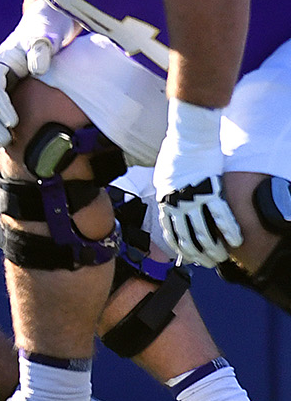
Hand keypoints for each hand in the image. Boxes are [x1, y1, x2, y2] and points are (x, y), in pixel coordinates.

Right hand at [0, 0, 74, 145]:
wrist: (50, 20)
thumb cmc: (48, 27)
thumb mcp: (46, 35)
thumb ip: (41, 50)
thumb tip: (36, 69)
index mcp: (0, 61)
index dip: (1, 106)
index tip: (12, 122)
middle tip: (5, 141)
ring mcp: (0, 81)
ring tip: (3, 144)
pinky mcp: (9, 88)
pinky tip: (1, 141)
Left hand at [155, 99, 239, 265]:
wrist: (189, 138)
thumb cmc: (176, 155)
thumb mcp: (164, 179)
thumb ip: (167, 195)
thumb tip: (167, 204)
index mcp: (165, 202)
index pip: (170, 233)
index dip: (180, 249)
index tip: (189, 258)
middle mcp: (177, 204)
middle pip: (187, 239)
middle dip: (199, 255)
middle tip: (209, 263)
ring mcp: (194, 199)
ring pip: (204, 233)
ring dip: (214, 249)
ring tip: (222, 257)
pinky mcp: (211, 191)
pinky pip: (221, 217)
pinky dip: (229, 232)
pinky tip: (236, 241)